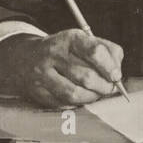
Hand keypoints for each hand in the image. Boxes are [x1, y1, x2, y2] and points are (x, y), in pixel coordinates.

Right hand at [0, 30, 124, 108]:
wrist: (25, 58)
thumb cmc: (63, 51)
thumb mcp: (83, 41)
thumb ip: (107, 51)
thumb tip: (117, 71)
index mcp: (69, 38)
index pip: (94, 51)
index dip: (109, 66)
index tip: (116, 76)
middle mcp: (53, 54)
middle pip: (86, 76)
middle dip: (103, 86)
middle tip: (109, 88)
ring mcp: (42, 74)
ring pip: (74, 93)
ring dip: (91, 97)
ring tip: (96, 93)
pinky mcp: (38, 91)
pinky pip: (63, 103)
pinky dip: (77, 103)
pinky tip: (81, 97)